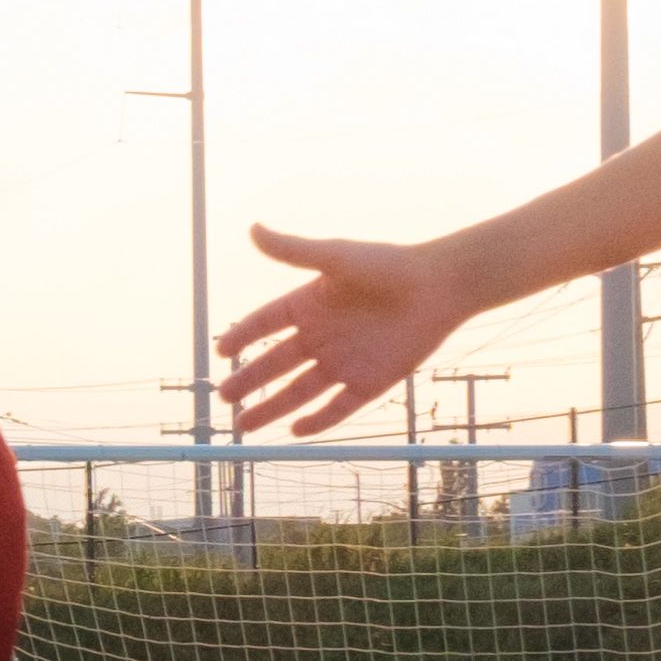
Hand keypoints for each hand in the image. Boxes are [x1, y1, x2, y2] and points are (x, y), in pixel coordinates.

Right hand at [218, 227, 467, 434]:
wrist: (441, 287)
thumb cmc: (389, 266)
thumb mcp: (336, 257)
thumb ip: (293, 250)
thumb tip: (253, 229)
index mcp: (309, 303)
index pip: (265, 323)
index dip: (241, 335)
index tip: (220, 351)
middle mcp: (322, 335)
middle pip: (275, 364)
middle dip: (248, 381)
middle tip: (223, 397)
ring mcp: (344, 361)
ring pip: (299, 391)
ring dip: (272, 408)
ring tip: (244, 425)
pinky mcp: (370, 382)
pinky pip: (339, 407)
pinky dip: (318, 420)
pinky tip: (294, 431)